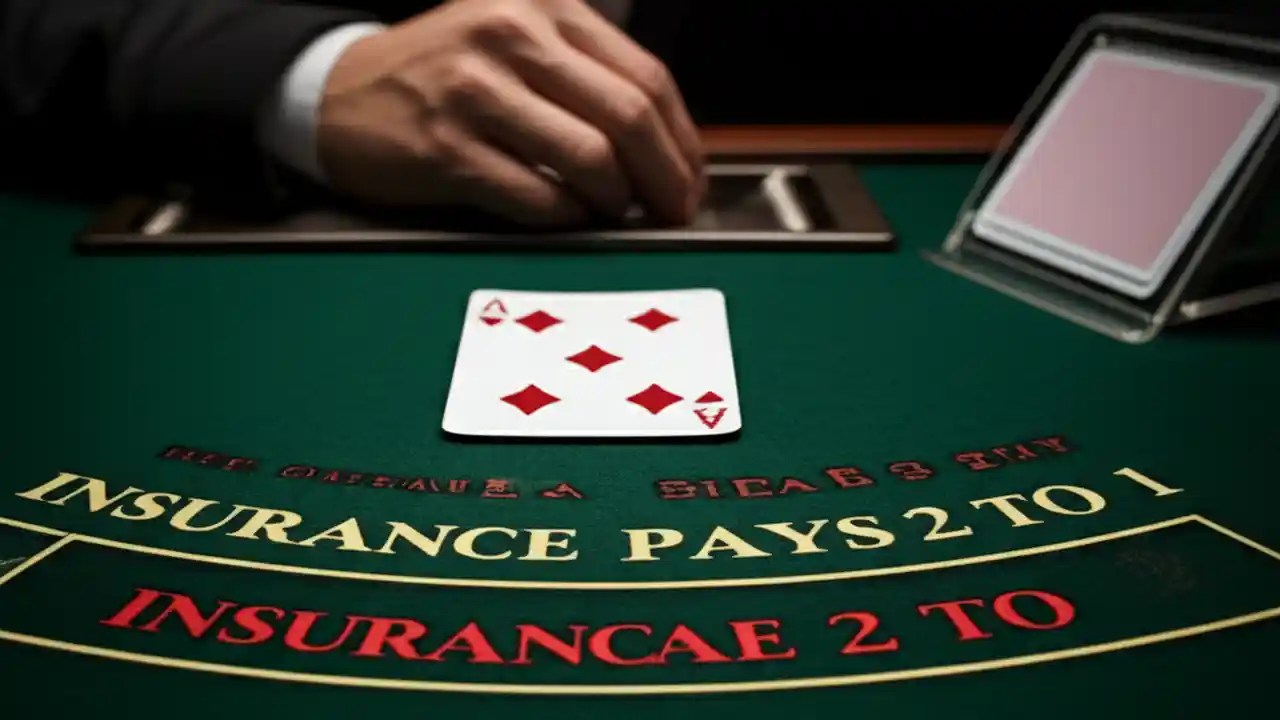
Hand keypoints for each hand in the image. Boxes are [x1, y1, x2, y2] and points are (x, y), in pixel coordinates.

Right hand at [316, 0, 704, 225]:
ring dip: (617, 200)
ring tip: (615, 213)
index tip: (690, 180)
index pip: (646, 76)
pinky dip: (566, 217)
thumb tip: (666, 145)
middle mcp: (512, 34)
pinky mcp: (447, 148)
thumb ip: (584, 74)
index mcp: (543, 5)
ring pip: (591, 158)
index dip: (682, 141)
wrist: (339, 93)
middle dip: (666, 178)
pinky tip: (568, 218)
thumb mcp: (515, 41)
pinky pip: (538, 197)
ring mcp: (476, 90)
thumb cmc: (442, 75)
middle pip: (629, 115)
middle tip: (674, 212)